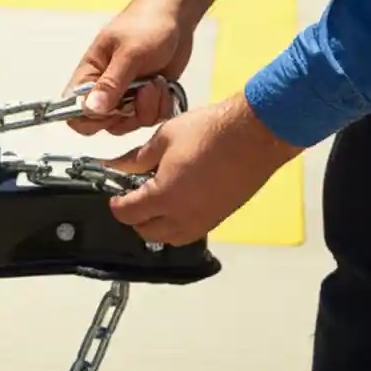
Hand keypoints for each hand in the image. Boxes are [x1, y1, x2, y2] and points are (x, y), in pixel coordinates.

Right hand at [66, 0, 215, 136]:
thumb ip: (111, 83)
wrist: (176, 16)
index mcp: (89, 75)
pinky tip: (165, 86)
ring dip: (148, 107)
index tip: (112, 109)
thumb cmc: (146, 25)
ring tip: (156, 82)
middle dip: (127, 114)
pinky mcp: (147, 99)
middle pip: (104, 124)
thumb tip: (91, 109)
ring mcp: (126, 96)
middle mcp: (105, 90)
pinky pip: (151, 118)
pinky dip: (161, 106)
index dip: (88, 119)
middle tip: (143, 90)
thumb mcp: (129, 53)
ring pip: (130, 123)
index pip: (73, 111)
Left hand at [103, 93, 302, 245]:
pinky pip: (191, 232)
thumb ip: (138, 158)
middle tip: (134, 196)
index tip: (115, 195)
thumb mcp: (165, 138)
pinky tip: (180, 202)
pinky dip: (178, 225)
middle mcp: (183, 217)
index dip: (117, 204)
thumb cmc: (210, 131)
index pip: (128, 214)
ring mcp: (204, 221)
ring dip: (157, 226)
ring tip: (156, 201)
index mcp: (164, 197)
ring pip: (170, 238)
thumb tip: (117, 165)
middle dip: (135, 217)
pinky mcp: (221, 218)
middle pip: (147, 232)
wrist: (256, 134)